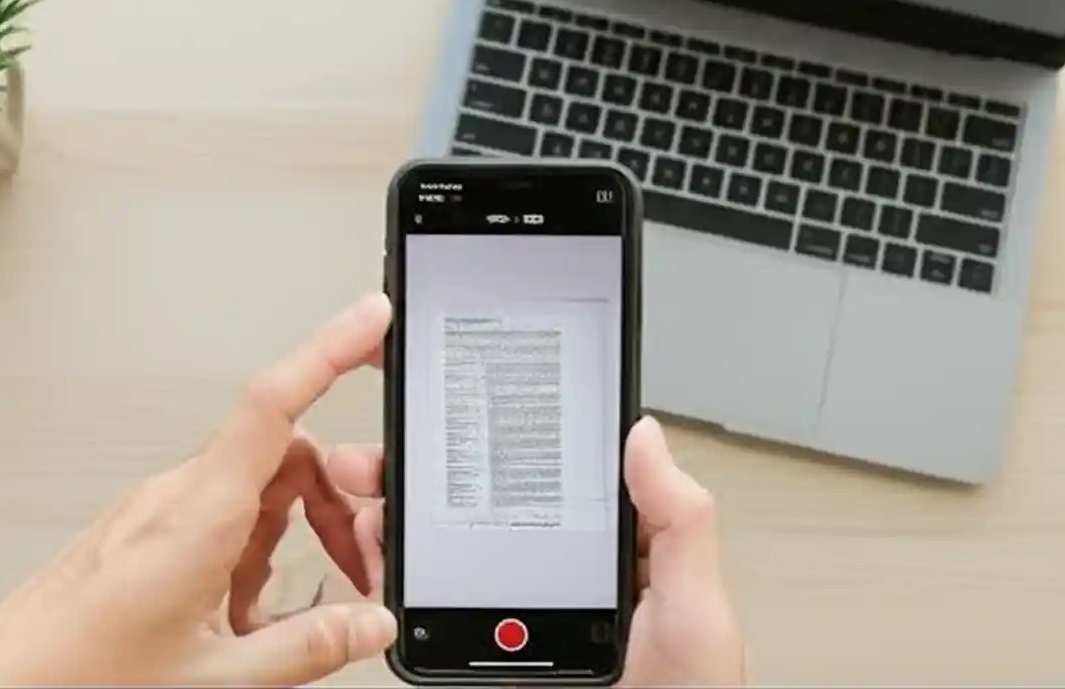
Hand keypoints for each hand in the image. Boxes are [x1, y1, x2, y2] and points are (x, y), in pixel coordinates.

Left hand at [0, 294, 398, 686]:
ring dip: (299, 535)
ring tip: (299, 608)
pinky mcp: (147, 534)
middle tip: (361, 562)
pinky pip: (223, 520)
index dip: (330, 349)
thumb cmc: (77, 676)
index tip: (371, 317)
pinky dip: (256, 556)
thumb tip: (370, 624)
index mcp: (199, 514)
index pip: (275, 401)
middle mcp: (178, 497)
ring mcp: (159, 512)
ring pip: (257, 491)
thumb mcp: (218, 675)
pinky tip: (249, 617)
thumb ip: (309, 647)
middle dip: (337, 504)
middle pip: (286, 457)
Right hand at [328, 416, 745, 686]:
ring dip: (395, 523)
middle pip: (473, 507)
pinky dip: (395, 585)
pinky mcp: (485, 651)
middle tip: (377, 458)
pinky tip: (379, 566)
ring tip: (369, 507)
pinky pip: (433, 611)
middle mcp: (550, 572)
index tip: (450, 413)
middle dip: (417, 475)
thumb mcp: (696, 611)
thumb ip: (679, 524)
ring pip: (442, 553)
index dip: (489, 440)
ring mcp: (513, 613)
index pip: (541, 475)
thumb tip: (646, 436)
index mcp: (602, 549)